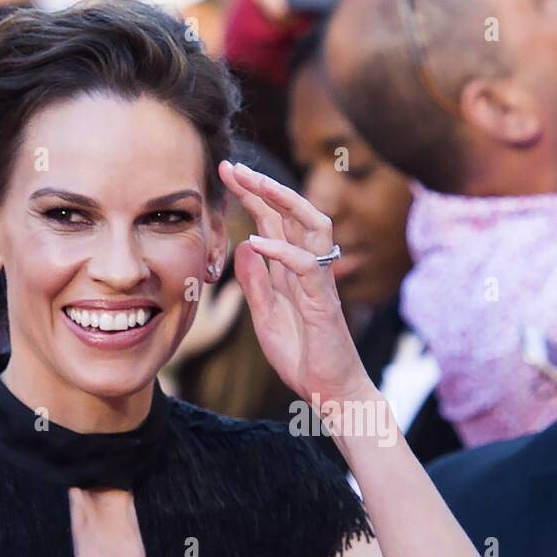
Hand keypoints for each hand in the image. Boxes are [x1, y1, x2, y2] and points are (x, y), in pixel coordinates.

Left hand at [218, 159, 371, 407]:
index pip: (273, 221)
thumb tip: (243, 246)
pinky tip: (256, 241)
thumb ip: (256, 283)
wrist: (330, 391)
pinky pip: (306, 266)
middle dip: (263, 185)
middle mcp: (309, 267)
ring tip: (252, 185)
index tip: (226, 171)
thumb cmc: (303, 355)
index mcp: (292, 269)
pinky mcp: (324, 302)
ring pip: (311, 225)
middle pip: (292, 212)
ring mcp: (319, 281)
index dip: (251, 194)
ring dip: (282, 201)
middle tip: (233, 165)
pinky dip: (282, 251)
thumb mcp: (266, 317)